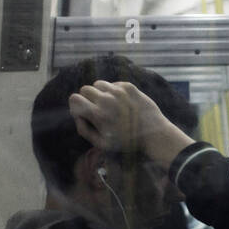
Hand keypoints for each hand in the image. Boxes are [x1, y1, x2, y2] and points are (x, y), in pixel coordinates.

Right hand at [68, 80, 193, 166]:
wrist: (154, 134)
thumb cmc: (127, 142)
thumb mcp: (102, 144)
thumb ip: (84, 130)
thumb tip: (77, 115)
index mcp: (98, 114)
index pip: (74, 99)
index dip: (77, 106)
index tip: (84, 113)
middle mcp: (106, 99)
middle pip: (85, 89)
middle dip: (87, 99)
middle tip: (97, 109)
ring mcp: (118, 91)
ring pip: (99, 84)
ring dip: (100, 93)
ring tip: (109, 105)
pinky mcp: (129, 87)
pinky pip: (113, 84)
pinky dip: (114, 91)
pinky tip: (122, 103)